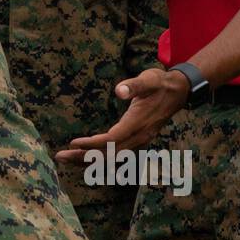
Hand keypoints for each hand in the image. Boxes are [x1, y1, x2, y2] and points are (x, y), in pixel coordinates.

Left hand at [56, 67, 188, 161]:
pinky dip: (100, 159)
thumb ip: (134, 85)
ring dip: (90, 160)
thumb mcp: (149, 79)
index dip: (92, 144)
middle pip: (109, 154)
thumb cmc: (160, 83)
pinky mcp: (138, 140)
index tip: (73, 142)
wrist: (179, 91)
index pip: (112, 140)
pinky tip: (86, 158)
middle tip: (60, 156)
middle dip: (85, 157)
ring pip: (113, 158)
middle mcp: (139, 136)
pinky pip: (117, 155)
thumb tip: (119, 90)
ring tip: (67, 159)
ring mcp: (140, 140)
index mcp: (138, 123)